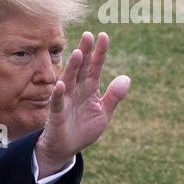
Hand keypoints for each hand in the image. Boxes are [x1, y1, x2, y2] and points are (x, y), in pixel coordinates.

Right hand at [35, 31, 129, 176]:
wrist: (67, 148)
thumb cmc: (84, 128)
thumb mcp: (104, 113)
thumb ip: (114, 96)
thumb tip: (126, 78)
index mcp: (90, 88)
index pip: (95, 66)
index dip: (99, 52)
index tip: (103, 36)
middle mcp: (77, 89)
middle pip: (82, 68)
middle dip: (85, 52)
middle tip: (88, 35)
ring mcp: (66, 99)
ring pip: (69, 80)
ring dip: (73, 67)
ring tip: (77, 53)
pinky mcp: (56, 113)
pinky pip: (57, 101)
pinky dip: (58, 93)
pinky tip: (61, 84)